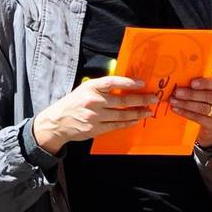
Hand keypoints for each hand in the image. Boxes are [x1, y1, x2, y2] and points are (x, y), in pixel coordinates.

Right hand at [32, 75, 158, 150]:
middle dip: (141, 99)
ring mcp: (95, 116)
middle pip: (122, 100)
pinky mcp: (96, 129)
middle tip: (153, 98)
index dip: (129, 82)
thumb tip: (123, 84)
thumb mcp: (84, 89)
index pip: (113, 82)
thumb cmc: (73, 103)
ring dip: (137, 113)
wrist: (58, 122)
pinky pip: (116, 126)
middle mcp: (93, 101)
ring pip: (122, 115)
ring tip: (148, 111)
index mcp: (90, 87)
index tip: (142, 83)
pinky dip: (128, 123)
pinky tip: (136, 120)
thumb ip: (101, 87)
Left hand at [170, 73, 211, 147]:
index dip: (205, 83)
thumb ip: (199, 83)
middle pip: (209, 97)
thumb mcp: (207, 88)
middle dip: (191, 94)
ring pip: (203, 108)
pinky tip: (177, 109)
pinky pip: (199, 118)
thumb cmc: (207, 99)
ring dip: (186, 104)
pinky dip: (186, 113)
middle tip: (177, 92)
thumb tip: (181, 78)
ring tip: (174, 101)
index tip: (192, 83)